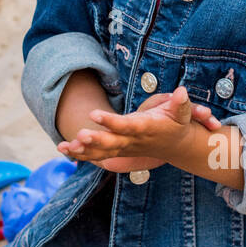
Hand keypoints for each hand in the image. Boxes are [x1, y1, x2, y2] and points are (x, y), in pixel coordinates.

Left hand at [57, 87, 215, 172]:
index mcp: (146, 129)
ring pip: (101, 152)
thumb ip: (180, 104)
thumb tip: (182, 92)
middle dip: (95, 140)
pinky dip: (81, 154)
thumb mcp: (182, 113)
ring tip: (63, 147)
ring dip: (82, 151)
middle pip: (112, 142)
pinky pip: (98, 155)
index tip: (94, 114)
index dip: (111, 121)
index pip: (127, 126)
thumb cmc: (176, 123)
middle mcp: (133, 141)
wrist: (176, 145)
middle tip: (79, 135)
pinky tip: (64, 150)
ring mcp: (124, 147)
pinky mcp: (118, 150)